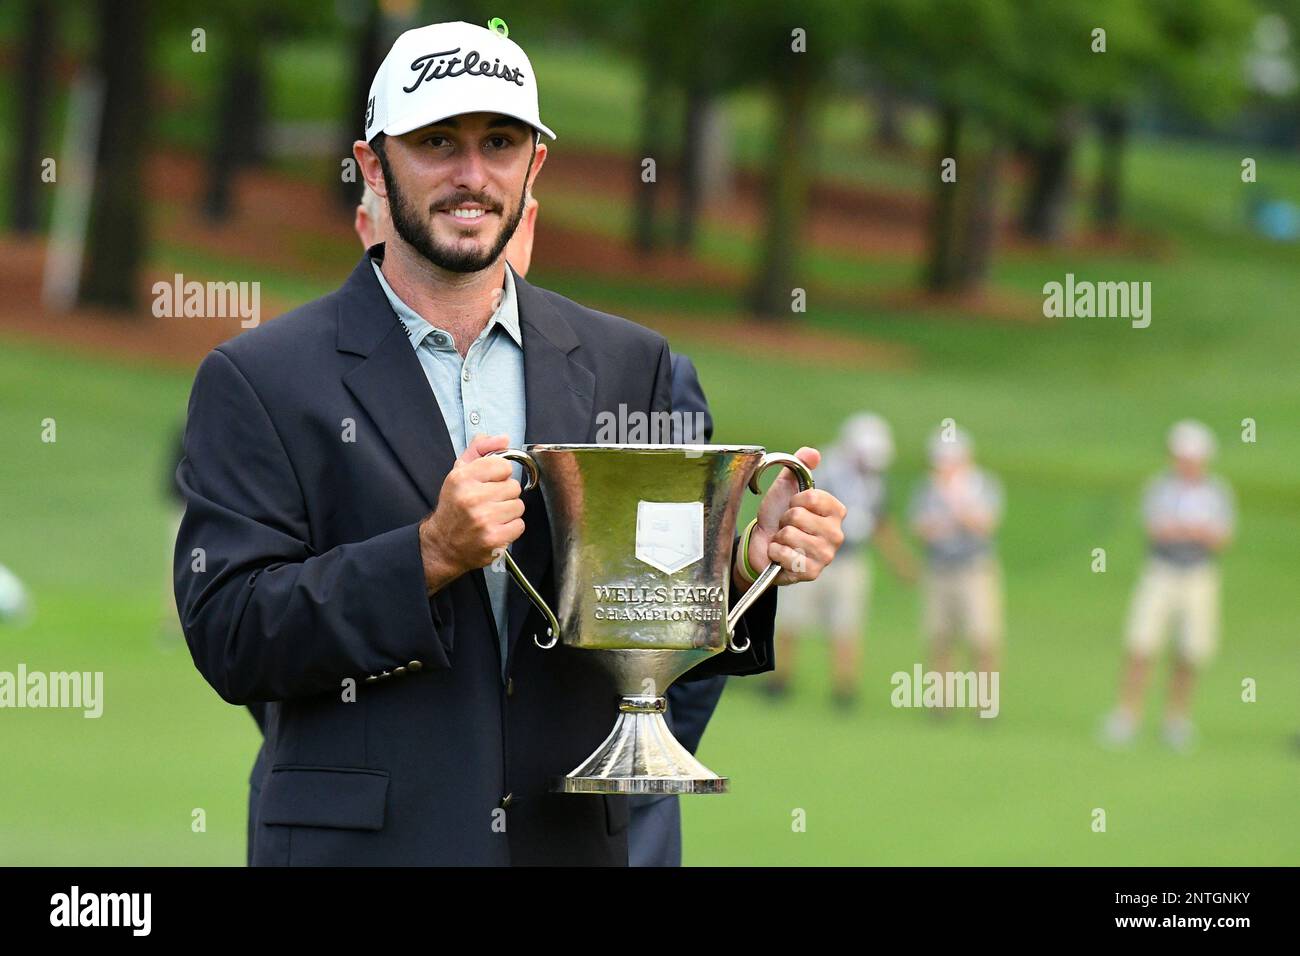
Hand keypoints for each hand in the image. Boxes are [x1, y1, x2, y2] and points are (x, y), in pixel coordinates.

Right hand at [418, 434, 524, 594]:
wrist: (443, 544)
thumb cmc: (454, 506)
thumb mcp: (460, 472)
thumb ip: (480, 450)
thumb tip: (504, 439)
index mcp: (462, 478)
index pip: (503, 465)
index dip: (499, 475)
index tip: (489, 483)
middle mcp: (471, 498)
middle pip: (513, 486)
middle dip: (504, 494)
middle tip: (488, 502)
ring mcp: (483, 519)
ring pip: (518, 506)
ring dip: (508, 511)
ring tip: (492, 515)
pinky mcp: (493, 538)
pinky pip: (519, 525)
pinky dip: (510, 528)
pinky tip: (495, 528)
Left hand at [737, 447, 846, 587]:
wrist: (762, 543)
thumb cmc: (778, 515)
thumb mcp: (786, 486)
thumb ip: (799, 465)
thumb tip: (812, 453)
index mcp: (836, 511)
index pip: (811, 497)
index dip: (794, 500)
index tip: (793, 506)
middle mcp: (837, 534)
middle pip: (798, 516)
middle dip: (784, 520)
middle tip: (786, 526)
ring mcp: (826, 555)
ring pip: (789, 535)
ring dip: (779, 537)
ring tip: (783, 540)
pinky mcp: (812, 573)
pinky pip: (785, 555)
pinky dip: (775, 553)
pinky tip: (780, 555)